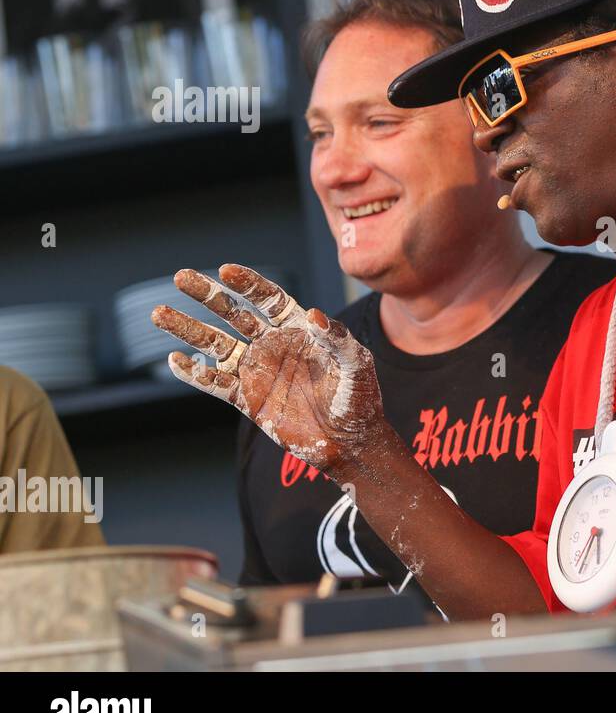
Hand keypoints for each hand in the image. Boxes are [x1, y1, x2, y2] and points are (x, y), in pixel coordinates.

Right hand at [151, 264, 387, 474]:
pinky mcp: (247, 399)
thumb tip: (313, 315)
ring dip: (188, 329)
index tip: (224, 270)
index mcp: (299, 329)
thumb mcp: (356, 364)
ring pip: (216, 345)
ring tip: (159, 313)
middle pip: (233, 313)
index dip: (247, 284)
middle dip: (207, 295)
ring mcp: (257, 370)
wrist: (349, 441)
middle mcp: (273, 344)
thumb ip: (338, 339)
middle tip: (180, 278)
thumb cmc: (360, 399)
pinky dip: (195, 374)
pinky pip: (215, 383)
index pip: (267, 299)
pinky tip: (175, 360)